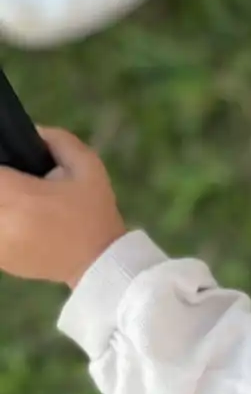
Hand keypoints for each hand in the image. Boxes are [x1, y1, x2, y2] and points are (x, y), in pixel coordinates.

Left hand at [0, 127, 126, 288]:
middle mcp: (2, 221)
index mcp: (20, 196)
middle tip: (19, 184)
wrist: (98, 261)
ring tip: (23, 204)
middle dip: (5, 185)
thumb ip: (60, 142)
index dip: (3, 165)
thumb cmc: (94, 213)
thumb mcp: (88, 168)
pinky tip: (22, 222)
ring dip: (4, 204)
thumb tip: (34, 132)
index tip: (13, 168)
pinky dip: (5, 222)